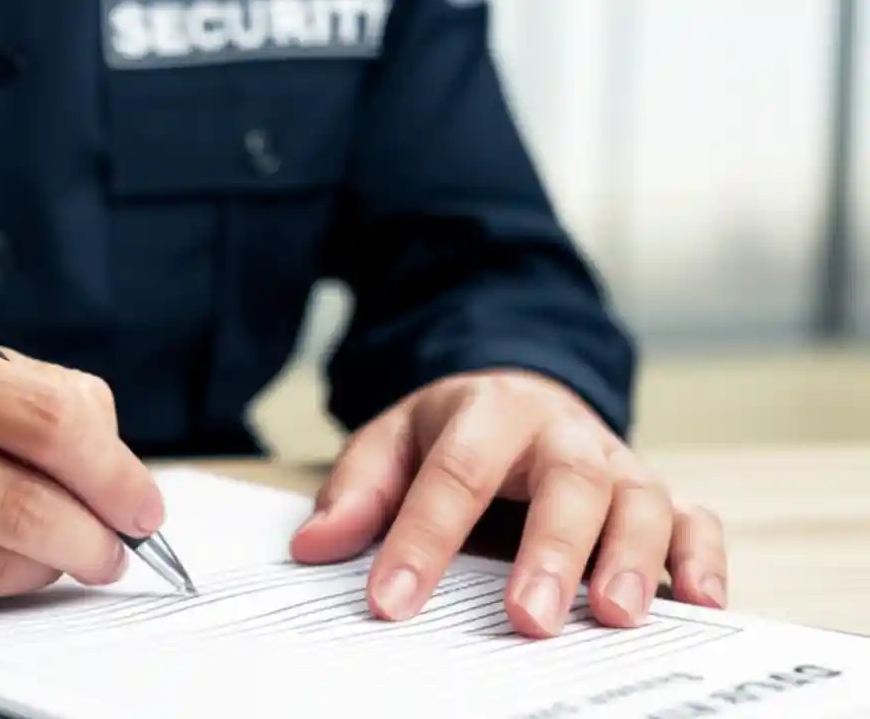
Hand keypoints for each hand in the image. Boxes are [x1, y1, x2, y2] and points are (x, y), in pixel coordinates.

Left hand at [290, 370, 725, 636]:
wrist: (520, 398)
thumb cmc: (453, 433)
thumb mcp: (392, 442)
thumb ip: (358, 490)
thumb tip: (314, 546)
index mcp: (488, 411)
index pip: (455, 473)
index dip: (423, 539)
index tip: (391, 601)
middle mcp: (561, 434)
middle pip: (568, 481)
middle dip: (550, 550)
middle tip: (527, 619)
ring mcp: (614, 464)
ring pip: (639, 500)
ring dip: (632, 558)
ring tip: (614, 616)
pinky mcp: (654, 496)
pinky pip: (694, 519)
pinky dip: (702, 557)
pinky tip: (698, 603)